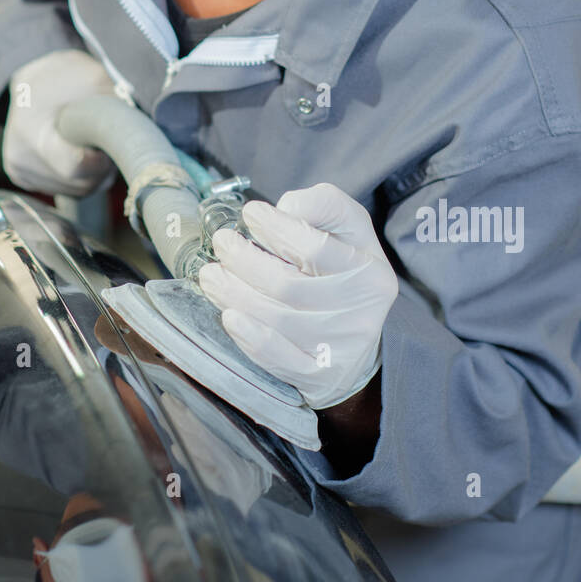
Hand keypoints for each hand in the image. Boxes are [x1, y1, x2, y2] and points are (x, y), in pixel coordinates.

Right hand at [2, 48, 117, 196]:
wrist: (32, 78)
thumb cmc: (65, 75)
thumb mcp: (95, 77)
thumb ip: (117, 105)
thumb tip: (143, 133)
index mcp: (31, 133)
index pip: (75, 167)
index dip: (101, 160)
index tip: (107, 143)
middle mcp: (20, 159)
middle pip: (79, 184)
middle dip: (102, 168)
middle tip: (105, 140)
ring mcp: (20, 171)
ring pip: (76, 191)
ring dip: (93, 174)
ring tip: (92, 145)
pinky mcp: (23, 177)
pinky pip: (65, 189)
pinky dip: (80, 176)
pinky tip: (79, 153)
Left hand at [198, 182, 397, 409]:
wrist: (358, 337)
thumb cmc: (343, 268)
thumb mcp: (348, 227)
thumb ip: (322, 205)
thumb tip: (283, 208)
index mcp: (369, 270)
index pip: (315, 248)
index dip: (276, 229)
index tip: (250, 214)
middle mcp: (360, 312)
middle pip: (288, 286)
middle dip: (244, 261)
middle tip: (222, 243)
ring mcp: (340, 347)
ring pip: (276, 319)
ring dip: (233, 293)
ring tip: (211, 275)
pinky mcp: (320, 376)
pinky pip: (278, 358)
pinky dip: (249, 337)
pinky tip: (229, 316)